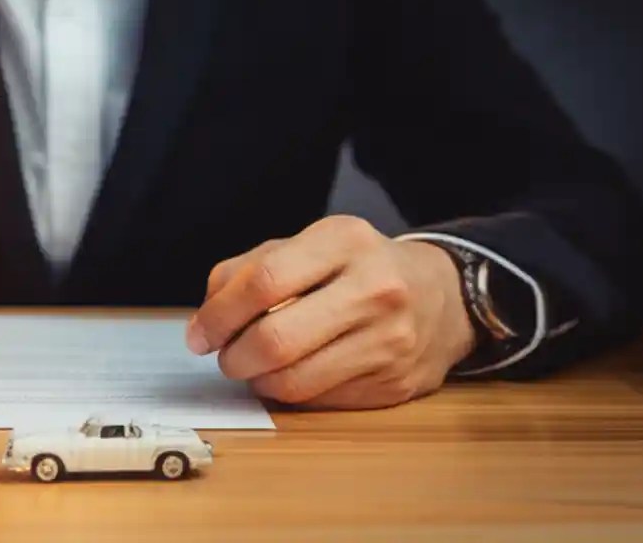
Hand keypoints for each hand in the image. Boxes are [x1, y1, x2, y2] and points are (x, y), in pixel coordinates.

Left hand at [186, 215, 476, 408]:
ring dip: (258, 381)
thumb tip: (204, 321)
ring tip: (253, 368)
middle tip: (224, 358)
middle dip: (234, 357)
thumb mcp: (306, 246)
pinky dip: (291, 393)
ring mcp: (391, 340)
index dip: (220, 314)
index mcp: (344, 241)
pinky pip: (321, 400)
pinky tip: (291, 376)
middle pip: (277, 338)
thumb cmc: (355, 268)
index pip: (265, 280)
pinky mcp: (396, 383)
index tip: (199, 334)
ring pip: (296, 380)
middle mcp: (375, 288)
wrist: (443, 296)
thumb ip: (246, 271)